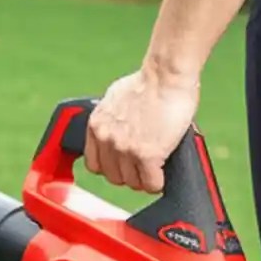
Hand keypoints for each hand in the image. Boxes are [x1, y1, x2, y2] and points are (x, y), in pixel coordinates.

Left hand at [85, 67, 199, 192]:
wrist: (165, 76)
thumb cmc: (149, 82)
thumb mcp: (116, 99)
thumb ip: (112, 119)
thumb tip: (118, 129)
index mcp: (96, 125)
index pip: (95, 165)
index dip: (113, 167)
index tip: (124, 165)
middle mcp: (107, 139)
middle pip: (114, 177)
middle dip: (130, 174)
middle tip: (144, 167)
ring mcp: (126, 149)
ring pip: (133, 183)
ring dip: (145, 179)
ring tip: (156, 169)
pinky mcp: (147, 155)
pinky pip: (151, 184)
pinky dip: (158, 183)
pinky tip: (163, 174)